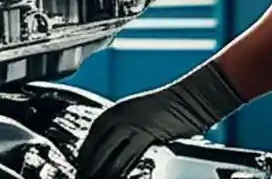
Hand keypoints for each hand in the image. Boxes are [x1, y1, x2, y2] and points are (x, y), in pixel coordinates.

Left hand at [75, 62, 244, 178]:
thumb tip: (113, 145)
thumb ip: (127, 127)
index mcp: (119, 109)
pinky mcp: (151, 136)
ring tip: (98, 177)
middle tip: (85, 172)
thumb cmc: (168, 106)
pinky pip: (132, 156)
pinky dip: (124, 167)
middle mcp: (124, 115)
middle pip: (101, 143)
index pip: (95, 130)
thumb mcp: (141, 113)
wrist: (191, 99)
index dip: (86, 146)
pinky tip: (118, 174)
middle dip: (91, 160)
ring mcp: (137, 126)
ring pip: (114, 152)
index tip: (81, 159)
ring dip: (105, 167)